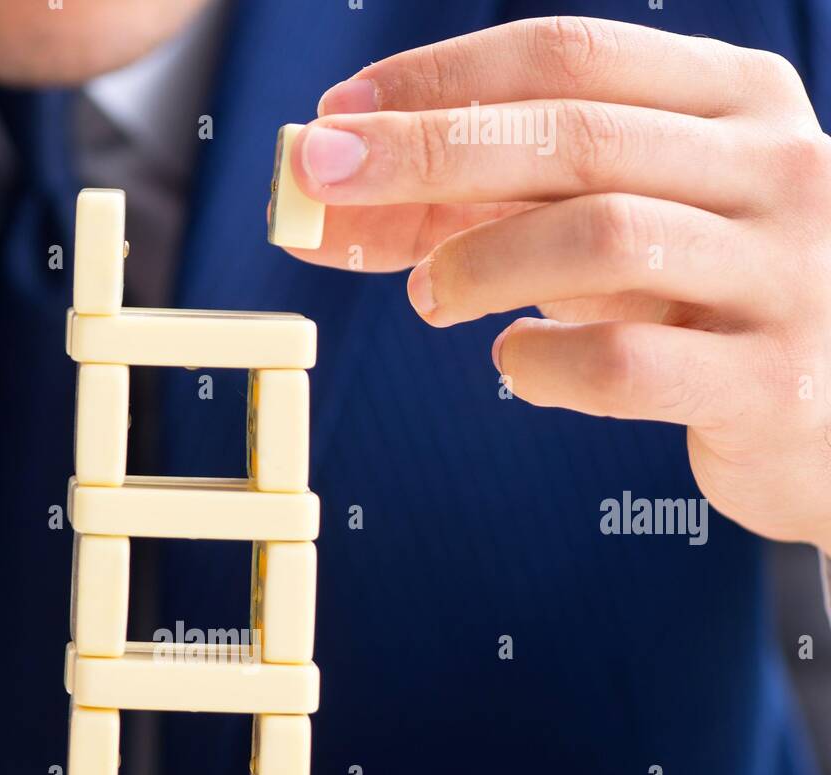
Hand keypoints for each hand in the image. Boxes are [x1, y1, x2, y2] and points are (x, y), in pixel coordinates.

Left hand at [288, 16, 830, 550]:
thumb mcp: (627, 229)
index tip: (339, 113)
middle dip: (428, 150)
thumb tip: (346, 202)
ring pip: (602, 236)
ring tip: (429, 297)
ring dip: (479, 262)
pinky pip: (623, 364)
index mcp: (738, 104)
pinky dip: (539, 363)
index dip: (440, 78)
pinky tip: (515, 363)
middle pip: (575, 131)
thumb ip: (508, 206)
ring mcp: (784, 275)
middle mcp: (774, 170)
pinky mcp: (767, 382)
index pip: (570, 56)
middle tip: (325, 177)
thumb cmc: (712, 309)